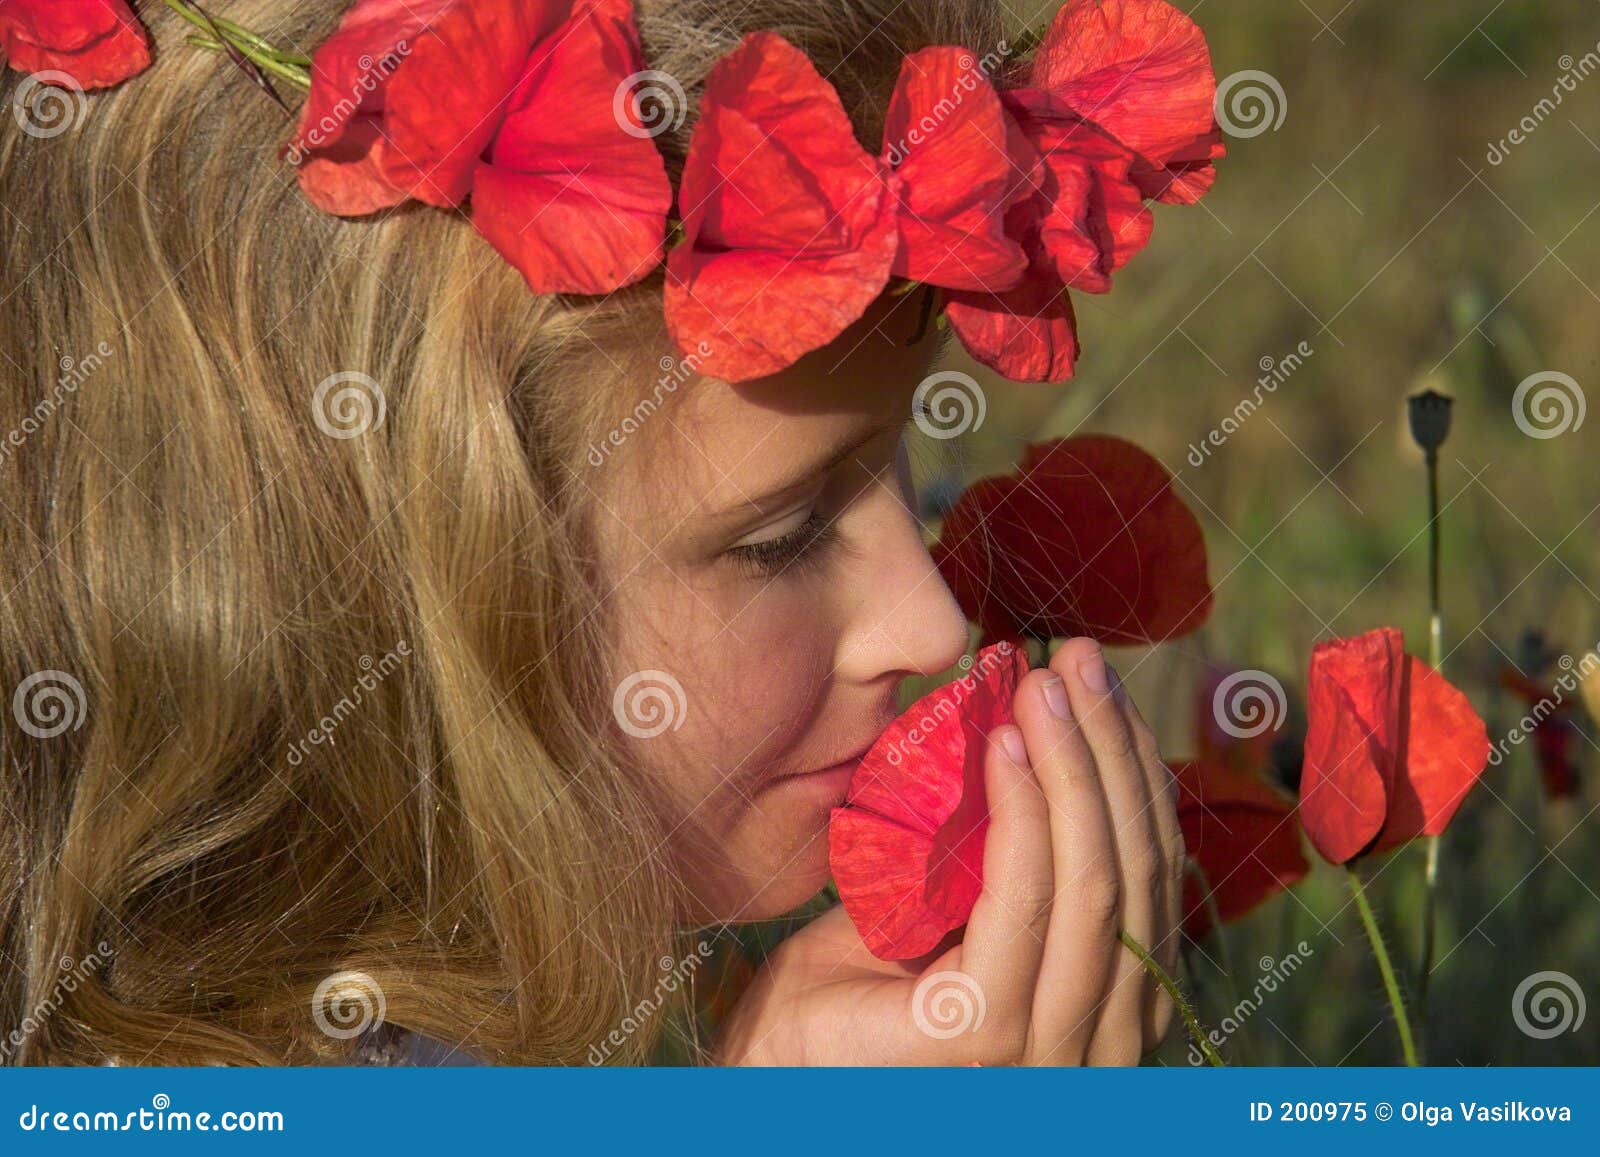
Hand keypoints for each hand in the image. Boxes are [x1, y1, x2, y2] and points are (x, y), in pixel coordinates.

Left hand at [714, 637, 1184, 1064]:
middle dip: (1110, 748)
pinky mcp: (988, 1034)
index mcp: (1112, 1002)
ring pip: (1096, 880)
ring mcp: (1051, 1044)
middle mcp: (1106, 1035)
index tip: (1095, 681)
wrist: (777, 1063)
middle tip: (1074, 657)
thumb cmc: (864, 985)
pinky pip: (1027, 902)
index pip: (1150, 869)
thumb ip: (1010, 854)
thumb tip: (1040, 728)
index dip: (1133, 767)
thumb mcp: (958, 904)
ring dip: (1074, 765)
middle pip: (1137, 868)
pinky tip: (1007, 747)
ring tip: (1042, 684)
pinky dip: (1025, 815)